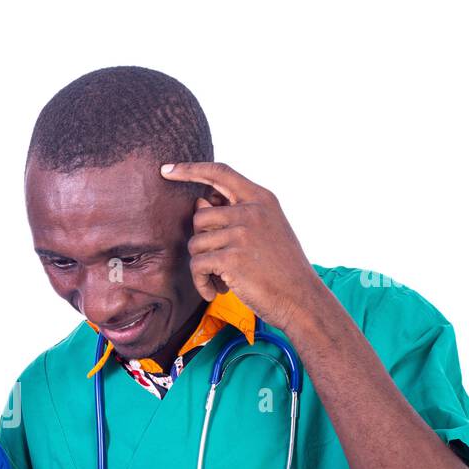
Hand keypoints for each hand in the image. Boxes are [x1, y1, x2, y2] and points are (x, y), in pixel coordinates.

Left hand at [161, 161, 327, 331]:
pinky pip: (197, 266)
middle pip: (200, 216)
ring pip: (195, 243)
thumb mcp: (265, 229)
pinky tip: (216, 291)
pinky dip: (201, 283)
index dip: (190, 169)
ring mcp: (242, 234)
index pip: (220, 172)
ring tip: (222, 278)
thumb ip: (234, 214)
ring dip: (202, 266)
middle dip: (203, 242)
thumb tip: (199, 202)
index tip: (167, 170)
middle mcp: (252, 211)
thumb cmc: (280, 266)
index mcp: (261, 198)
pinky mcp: (232, 259)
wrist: (301, 298)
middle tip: (220, 262)